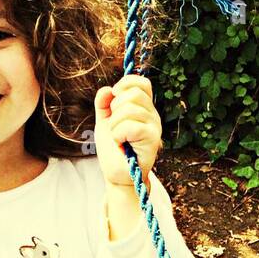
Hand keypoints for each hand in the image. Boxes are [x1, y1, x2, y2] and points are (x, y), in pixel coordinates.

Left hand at [93, 74, 161, 188]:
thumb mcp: (104, 121)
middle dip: (116, 108)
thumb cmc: (113, 149)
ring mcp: (154, 127)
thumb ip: (103, 103)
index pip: (142, 83)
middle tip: (115, 125)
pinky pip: (131, 126)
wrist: (116, 174)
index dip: (125, 84)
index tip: (113, 97)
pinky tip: (121, 143)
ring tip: (117, 137)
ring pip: (130, 109)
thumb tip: (107, 89)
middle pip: (134, 93)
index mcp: (143, 107)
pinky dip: (119, 134)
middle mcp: (152, 115)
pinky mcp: (152, 139)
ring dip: (115, 125)